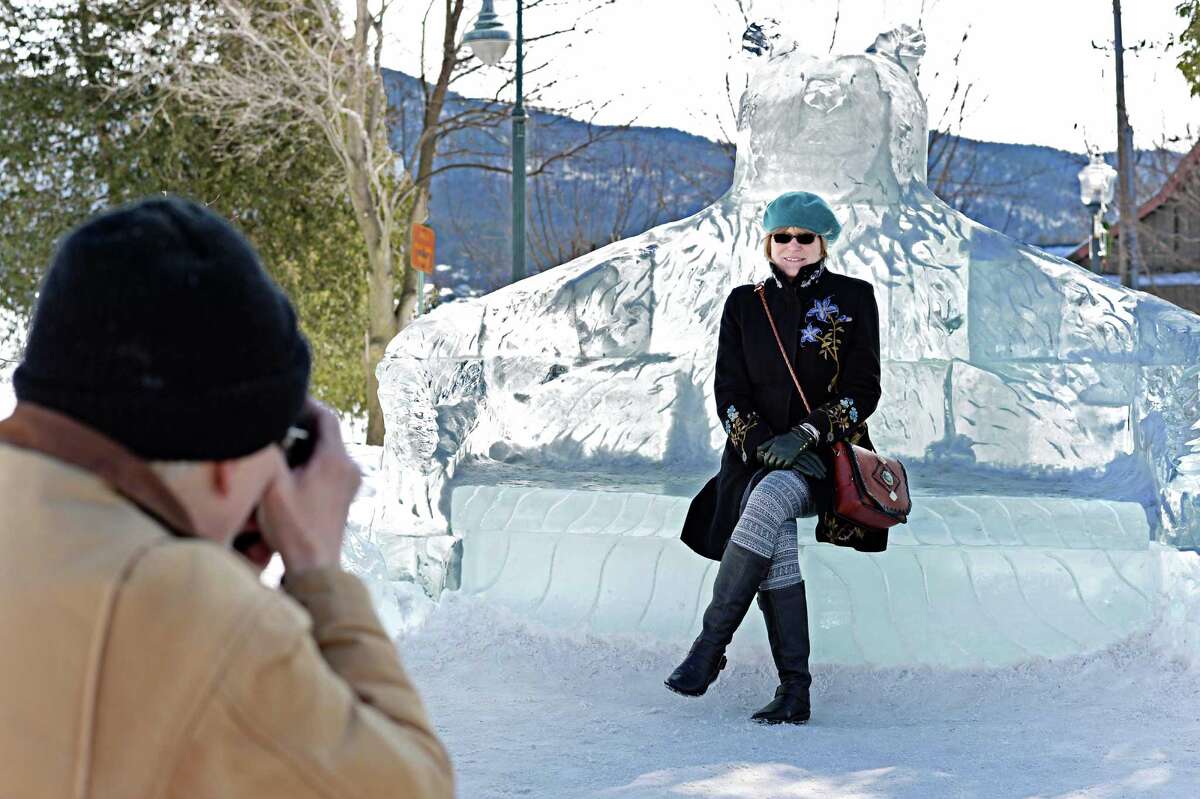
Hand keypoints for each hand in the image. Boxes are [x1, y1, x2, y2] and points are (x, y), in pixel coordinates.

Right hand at [255, 398, 361, 575]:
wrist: (314, 568)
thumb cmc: (293, 529)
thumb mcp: (272, 485)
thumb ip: (268, 453)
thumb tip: (260, 430)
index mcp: (335, 460)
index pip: (326, 416)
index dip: (306, 403)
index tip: (286, 399)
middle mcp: (349, 468)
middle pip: (327, 432)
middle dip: (301, 424)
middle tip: (275, 422)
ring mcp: (349, 484)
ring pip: (327, 450)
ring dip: (304, 444)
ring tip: (277, 445)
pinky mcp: (344, 496)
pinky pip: (328, 467)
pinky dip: (310, 461)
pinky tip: (287, 470)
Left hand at [756, 425, 818, 469]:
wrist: (799, 436)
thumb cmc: (786, 438)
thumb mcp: (774, 439)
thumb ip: (766, 444)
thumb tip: (758, 450)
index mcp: (772, 448)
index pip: (765, 459)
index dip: (765, 463)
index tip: (768, 464)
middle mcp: (777, 452)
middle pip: (770, 463)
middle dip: (771, 466)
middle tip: (774, 465)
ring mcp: (784, 455)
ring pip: (777, 465)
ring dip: (778, 466)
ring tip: (780, 465)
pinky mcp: (791, 458)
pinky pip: (785, 466)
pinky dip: (785, 467)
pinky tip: (786, 464)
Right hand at [790, 450, 826, 479]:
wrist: (778, 454)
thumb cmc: (788, 454)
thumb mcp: (797, 454)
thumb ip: (805, 458)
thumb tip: (814, 465)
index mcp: (804, 450)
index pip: (815, 457)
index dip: (820, 464)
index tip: (825, 470)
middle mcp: (801, 452)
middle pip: (813, 462)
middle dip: (819, 469)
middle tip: (824, 476)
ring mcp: (796, 457)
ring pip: (808, 464)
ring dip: (815, 471)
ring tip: (819, 477)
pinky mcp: (790, 461)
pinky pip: (800, 466)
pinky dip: (806, 470)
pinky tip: (812, 475)